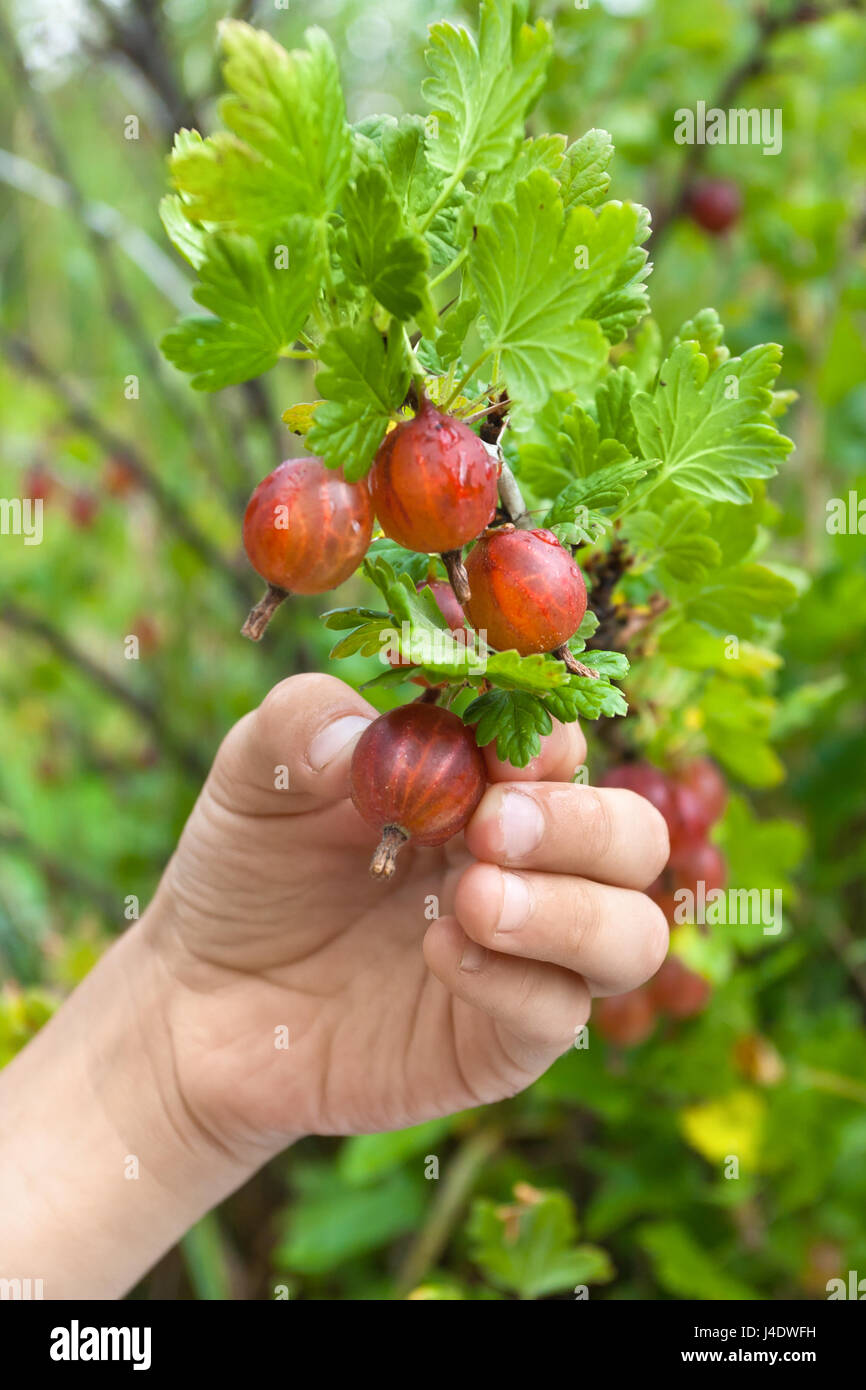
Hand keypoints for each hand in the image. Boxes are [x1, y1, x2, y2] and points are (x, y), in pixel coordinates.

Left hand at [146, 673, 669, 1161]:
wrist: (198, 999)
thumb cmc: (247, 870)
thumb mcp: (255, 774)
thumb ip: (301, 723)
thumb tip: (363, 734)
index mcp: (487, 785)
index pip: (566, 750)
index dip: (547, 741)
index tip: (493, 750)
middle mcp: (528, 866)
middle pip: (635, 838)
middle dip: (584, 824)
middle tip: (493, 826)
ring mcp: (525, 957)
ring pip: (633, 934)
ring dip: (573, 909)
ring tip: (473, 897)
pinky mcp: (499, 1041)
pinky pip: (558, 1015)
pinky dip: (515, 981)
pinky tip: (437, 952)